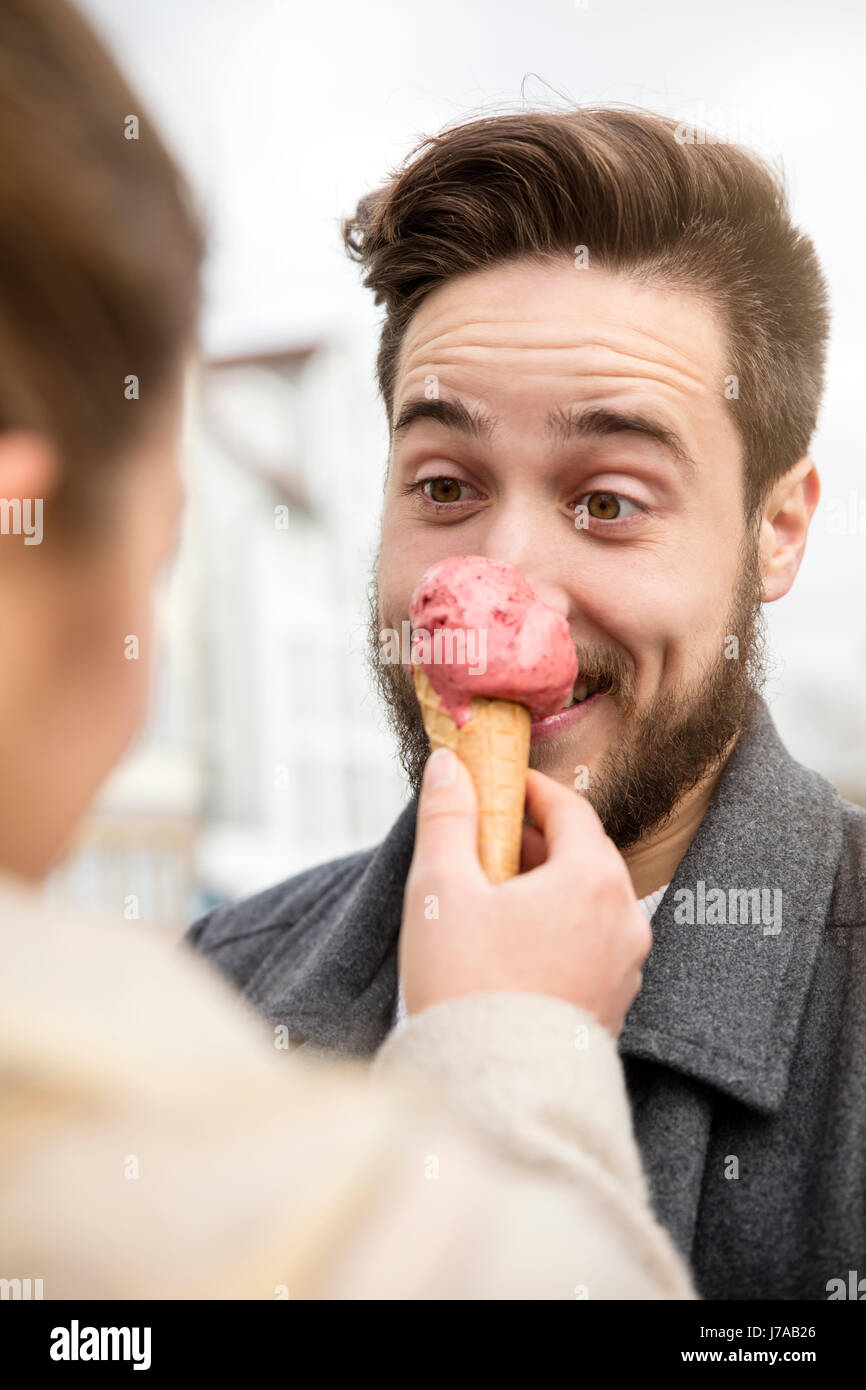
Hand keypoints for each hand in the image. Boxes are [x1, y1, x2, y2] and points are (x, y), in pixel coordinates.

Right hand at [400, 748, 650, 1035]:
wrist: (493, 1089)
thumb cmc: (466, 984)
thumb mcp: (441, 887)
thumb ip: (447, 817)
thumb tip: (450, 765)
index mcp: (593, 879)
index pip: (570, 808)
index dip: (530, 791)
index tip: (496, 786)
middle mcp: (625, 918)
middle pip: (583, 854)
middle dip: (535, 841)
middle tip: (484, 844)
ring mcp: (625, 965)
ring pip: (588, 901)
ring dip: (546, 887)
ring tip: (491, 900)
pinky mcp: (614, 1003)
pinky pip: (590, 944)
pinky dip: (558, 929)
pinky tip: (511, 946)